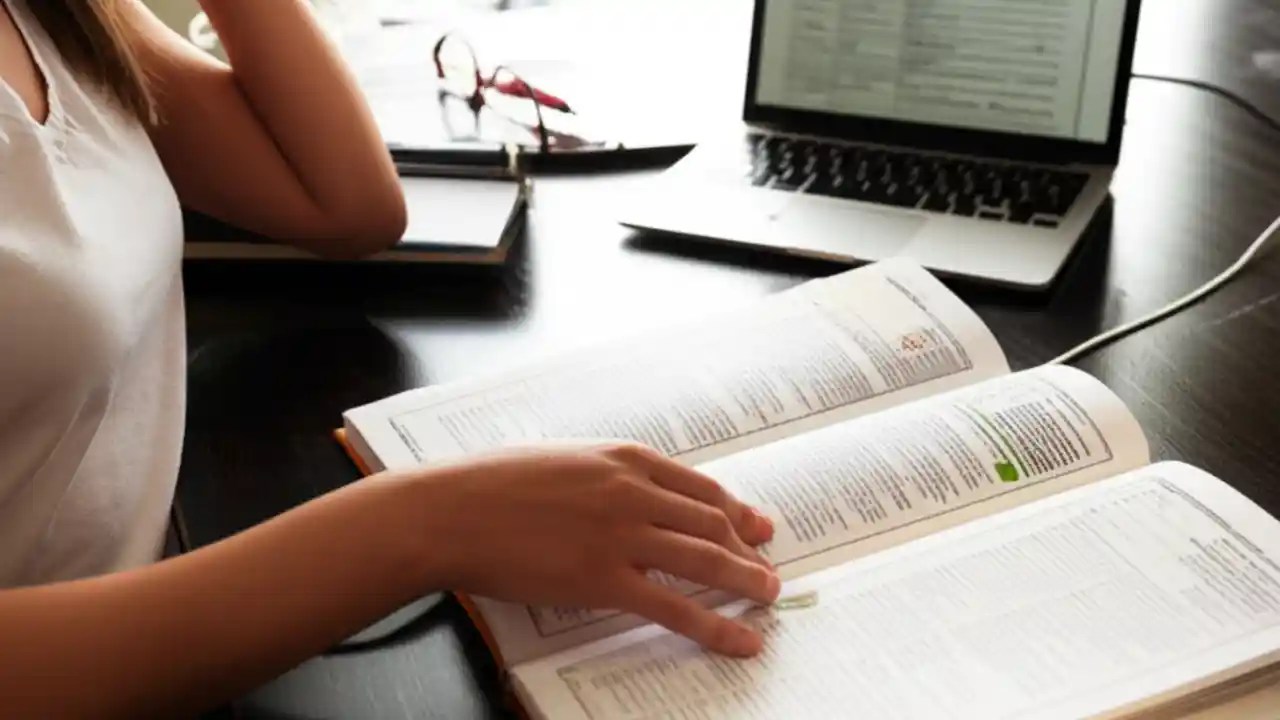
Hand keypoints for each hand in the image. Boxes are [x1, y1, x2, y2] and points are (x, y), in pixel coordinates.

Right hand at [407, 442, 778, 655]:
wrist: (451, 510)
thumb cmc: (493, 484)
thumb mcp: (562, 460)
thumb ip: (604, 474)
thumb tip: (628, 490)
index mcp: (624, 459)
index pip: (698, 488)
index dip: (735, 511)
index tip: (756, 526)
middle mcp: (634, 492)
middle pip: (712, 523)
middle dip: (749, 549)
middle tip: (768, 567)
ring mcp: (622, 535)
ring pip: (706, 559)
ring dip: (746, 580)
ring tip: (769, 596)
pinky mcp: (605, 579)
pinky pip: (676, 606)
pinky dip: (716, 626)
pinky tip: (740, 639)